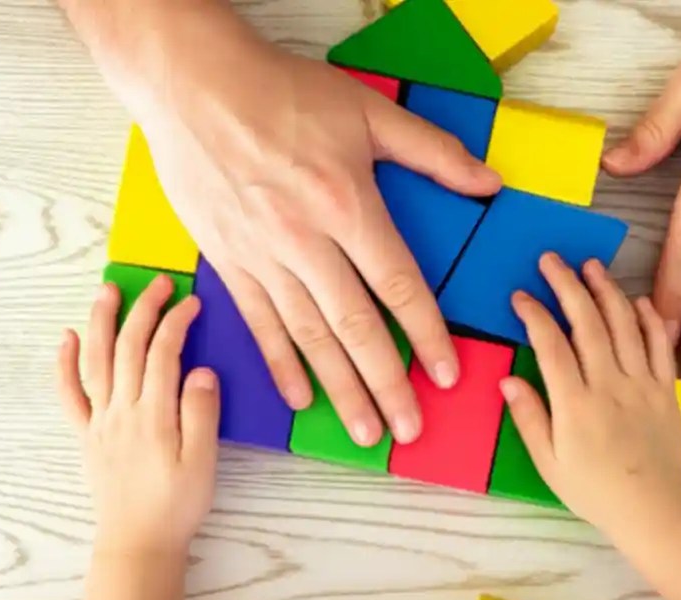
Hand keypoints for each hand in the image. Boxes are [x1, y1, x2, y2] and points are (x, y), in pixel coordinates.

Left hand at [56, 276, 218, 554]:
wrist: (137, 543)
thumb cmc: (177, 505)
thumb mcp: (202, 463)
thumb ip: (202, 414)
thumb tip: (201, 371)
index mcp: (155, 415)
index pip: (164, 354)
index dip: (177, 323)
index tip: (193, 303)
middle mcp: (122, 411)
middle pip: (128, 347)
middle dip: (144, 310)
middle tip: (159, 284)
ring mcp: (100, 421)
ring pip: (96, 361)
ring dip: (101, 322)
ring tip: (108, 291)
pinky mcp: (87, 435)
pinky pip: (69, 394)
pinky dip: (65, 363)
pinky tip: (67, 338)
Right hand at [123, 5, 500, 445]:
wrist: (192, 85)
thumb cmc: (282, 93)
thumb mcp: (369, 111)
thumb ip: (433, 152)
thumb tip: (489, 183)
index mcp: (346, 205)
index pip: (396, 284)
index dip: (424, 333)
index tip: (446, 372)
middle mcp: (304, 240)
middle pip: (354, 326)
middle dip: (386, 384)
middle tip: (409, 428)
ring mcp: (261, 256)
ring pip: (308, 336)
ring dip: (339, 389)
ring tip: (364, 432)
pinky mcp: (228, 261)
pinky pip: (259, 324)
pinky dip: (280, 365)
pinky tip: (300, 399)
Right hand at [501, 254, 680, 541]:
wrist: (653, 508)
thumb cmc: (594, 491)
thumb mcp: (549, 463)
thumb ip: (529, 418)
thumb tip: (508, 380)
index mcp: (575, 404)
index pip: (551, 345)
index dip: (534, 314)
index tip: (520, 295)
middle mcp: (609, 385)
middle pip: (588, 323)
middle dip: (567, 286)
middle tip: (552, 260)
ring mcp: (642, 384)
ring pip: (624, 325)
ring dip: (606, 291)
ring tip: (591, 266)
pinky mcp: (666, 389)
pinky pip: (659, 346)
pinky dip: (649, 319)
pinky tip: (637, 299)